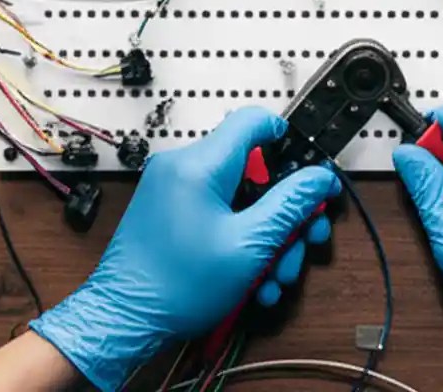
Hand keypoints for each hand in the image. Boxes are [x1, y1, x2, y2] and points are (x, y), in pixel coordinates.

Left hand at [29, 107, 340, 391]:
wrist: (122, 321)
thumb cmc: (174, 287)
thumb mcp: (249, 245)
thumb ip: (291, 205)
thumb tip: (320, 178)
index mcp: (199, 165)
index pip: (254, 121)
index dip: (291, 141)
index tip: (310, 174)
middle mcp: (183, 168)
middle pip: (255, 170)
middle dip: (286, 211)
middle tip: (305, 239)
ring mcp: (175, 191)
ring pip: (241, 198)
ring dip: (268, 236)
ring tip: (276, 276)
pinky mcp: (171, 212)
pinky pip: (219, 213)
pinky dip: (241, 240)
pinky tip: (254, 280)